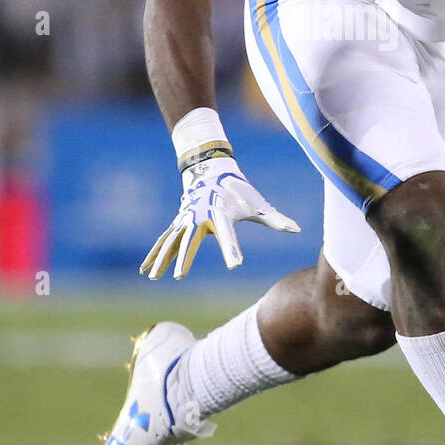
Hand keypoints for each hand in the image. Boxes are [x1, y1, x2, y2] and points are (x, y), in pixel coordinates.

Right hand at [140, 157, 299, 278]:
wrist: (210, 167)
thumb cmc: (238, 188)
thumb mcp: (257, 203)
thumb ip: (275, 219)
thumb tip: (298, 229)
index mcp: (220, 212)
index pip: (227, 234)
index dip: (232, 249)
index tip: (236, 265)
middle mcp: (199, 215)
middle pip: (190, 239)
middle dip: (185, 257)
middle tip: (180, 276)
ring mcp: (185, 218)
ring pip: (171, 241)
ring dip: (162, 258)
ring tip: (153, 276)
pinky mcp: (179, 222)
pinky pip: (165, 240)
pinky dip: (156, 253)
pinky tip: (146, 270)